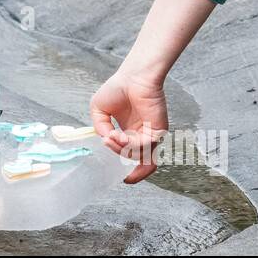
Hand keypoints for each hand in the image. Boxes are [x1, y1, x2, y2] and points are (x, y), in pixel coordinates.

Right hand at [90, 65, 168, 183]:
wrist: (133, 77)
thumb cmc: (118, 88)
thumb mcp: (98, 110)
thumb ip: (99, 128)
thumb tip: (106, 142)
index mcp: (132, 133)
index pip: (137, 159)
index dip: (133, 172)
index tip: (124, 180)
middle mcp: (143, 136)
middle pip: (136, 159)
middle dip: (118, 153)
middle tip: (108, 141)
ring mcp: (152, 134)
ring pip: (139, 155)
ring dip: (121, 149)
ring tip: (112, 136)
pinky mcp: (158, 131)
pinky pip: (144, 147)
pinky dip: (129, 144)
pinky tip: (118, 135)